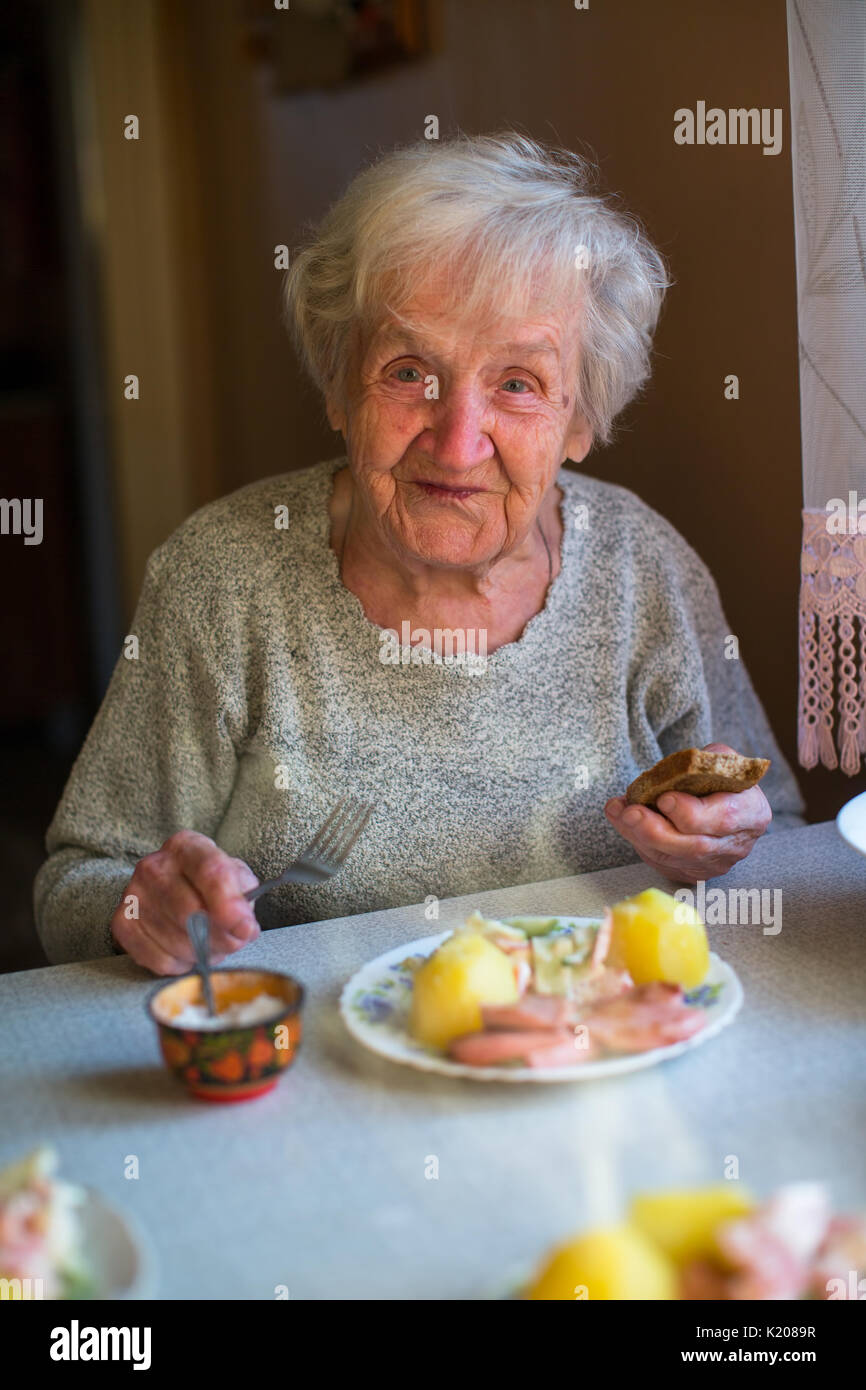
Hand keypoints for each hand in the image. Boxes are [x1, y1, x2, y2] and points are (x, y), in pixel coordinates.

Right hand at [110, 830, 259, 973]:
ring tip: (209, 944)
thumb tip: (243, 927)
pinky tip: (185, 951)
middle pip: (192, 912)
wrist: (171, 888)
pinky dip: (179, 963)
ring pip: (177, 941)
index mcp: (186, 847)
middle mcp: (154, 865)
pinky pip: (158, 959)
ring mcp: (133, 894)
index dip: (230, 906)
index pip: (210, 873)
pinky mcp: (121, 923)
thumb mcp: (235, 878)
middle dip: (221, 937)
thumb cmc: (208, 884)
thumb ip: (244, 898)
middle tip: (234, 941)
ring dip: (202, 953)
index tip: (246, 928)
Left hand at [604, 743, 771, 883]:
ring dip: (638, 835)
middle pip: (694, 846)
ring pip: (672, 858)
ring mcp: (714, 863)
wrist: (722, 799)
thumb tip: (677, 771)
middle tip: (631, 812)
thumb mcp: (722, 759)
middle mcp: (736, 845)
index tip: (665, 798)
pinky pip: (661, 863)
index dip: (691, 813)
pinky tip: (623, 821)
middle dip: (656, 830)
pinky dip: (638, 842)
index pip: (723, 820)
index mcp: (752, 813)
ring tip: (618, 811)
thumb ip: (705, 761)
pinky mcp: (691, 871)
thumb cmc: (721, 776)